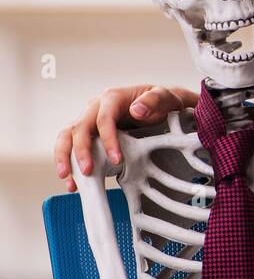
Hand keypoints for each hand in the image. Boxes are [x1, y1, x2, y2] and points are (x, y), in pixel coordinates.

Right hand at [53, 85, 198, 191]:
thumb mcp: (164, 97)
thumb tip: (137, 110)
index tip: (116, 159)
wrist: (162, 107)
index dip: (107, 139)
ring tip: (70, 179)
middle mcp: (96, 108)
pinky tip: (74, 181)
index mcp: (112, 98)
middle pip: (79, 128)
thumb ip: (154, 100)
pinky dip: (69, 163)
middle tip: (86, 171)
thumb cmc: (162, 102)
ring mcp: (90, 121)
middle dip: (80, 151)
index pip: (103, 119)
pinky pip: (72, 147)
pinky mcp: (89, 134)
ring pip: (67, 137)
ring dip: (65, 158)